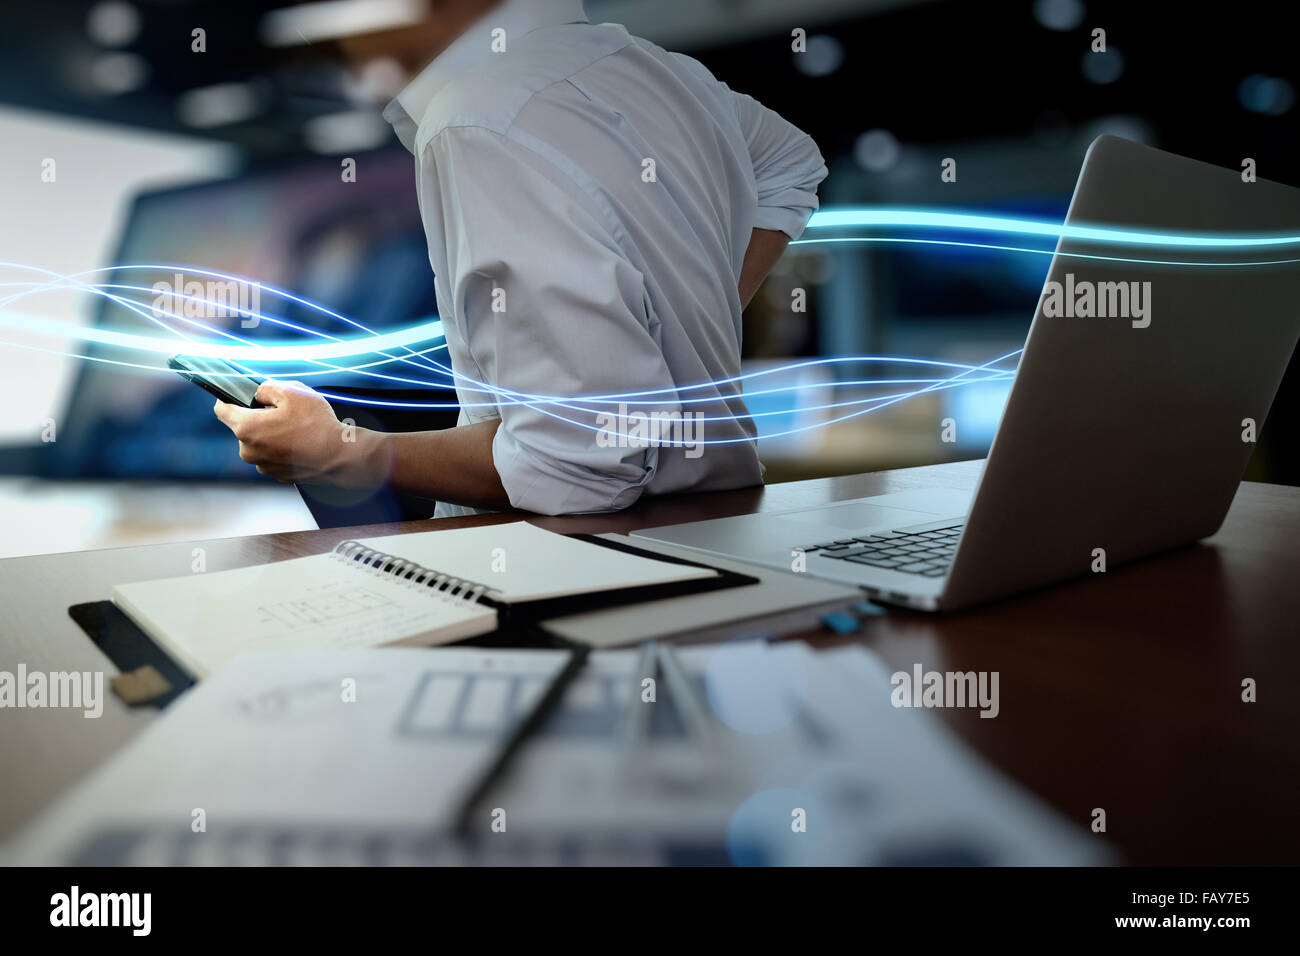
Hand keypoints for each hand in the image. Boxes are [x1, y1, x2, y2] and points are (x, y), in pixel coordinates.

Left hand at [213, 380, 358, 483]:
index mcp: (246, 428)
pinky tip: (302, 443)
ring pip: (260, 442)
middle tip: (284, 413)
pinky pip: (273, 456)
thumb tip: (259, 394)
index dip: (228, 399)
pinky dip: (283, 449)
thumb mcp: (293, 392)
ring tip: (298, 429)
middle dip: (259, 418)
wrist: (340, 457)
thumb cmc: (316, 424)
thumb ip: (267, 388)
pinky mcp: (278, 475)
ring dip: (272, 434)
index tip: (240, 396)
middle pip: (244, 427)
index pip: (221, 410)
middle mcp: (248, 451)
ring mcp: (263, 465)